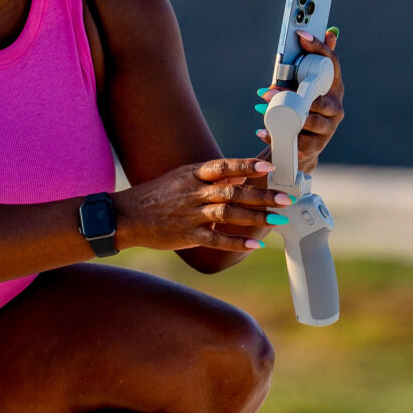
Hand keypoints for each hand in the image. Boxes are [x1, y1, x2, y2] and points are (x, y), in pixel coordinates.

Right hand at [111, 156, 293, 252]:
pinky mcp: (187, 235)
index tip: (270, 167)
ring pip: (228, 214)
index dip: (247, 166)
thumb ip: (212, 178)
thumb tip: (241, 175)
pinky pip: (215, 239)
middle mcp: (194, 193)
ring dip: (255, 218)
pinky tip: (253, 246)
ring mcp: (190, 214)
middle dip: (262, 196)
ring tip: (278, 220)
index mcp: (193, 174)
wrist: (126, 216)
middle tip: (286, 199)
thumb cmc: (157, 195)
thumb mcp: (183, 178)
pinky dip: (235, 242)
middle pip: (233, 191)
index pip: (224, 166)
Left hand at [255, 27, 344, 173]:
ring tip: (264, 110)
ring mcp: (328, 127)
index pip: (331, 62)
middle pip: (317, 98)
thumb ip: (313, 60)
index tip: (300, 33)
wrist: (301, 145)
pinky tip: (263, 131)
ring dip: (285, 115)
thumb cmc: (302, 107)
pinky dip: (278, 136)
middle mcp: (336, 106)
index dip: (318, 47)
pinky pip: (300, 141)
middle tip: (268, 91)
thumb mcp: (303, 84)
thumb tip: (330, 32)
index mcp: (334, 86)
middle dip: (291, 94)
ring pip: (310, 120)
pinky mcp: (317, 146)